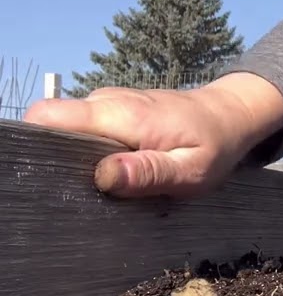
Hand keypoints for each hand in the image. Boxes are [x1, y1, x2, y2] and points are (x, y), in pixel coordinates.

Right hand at [22, 73, 282, 198]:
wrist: (231, 114)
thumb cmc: (215, 145)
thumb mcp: (191, 170)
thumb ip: (149, 173)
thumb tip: (105, 176)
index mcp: (121, 115)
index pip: (48, 116)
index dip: (38, 144)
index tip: (51, 177)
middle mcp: (106, 103)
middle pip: (51, 128)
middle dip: (58, 160)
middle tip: (88, 192)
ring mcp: (108, 104)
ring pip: (67, 132)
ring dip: (78, 160)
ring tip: (108, 184)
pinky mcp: (112, 112)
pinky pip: (85, 132)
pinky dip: (93, 153)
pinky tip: (117, 171)